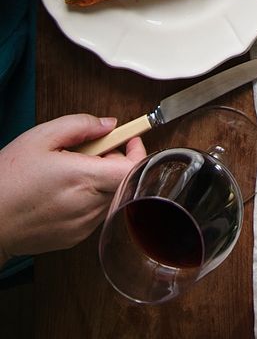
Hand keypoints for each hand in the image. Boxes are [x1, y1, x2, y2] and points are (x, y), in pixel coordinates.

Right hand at [0, 114, 144, 266]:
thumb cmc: (7, 181)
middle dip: (117, 161)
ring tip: (74, 172)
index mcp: (84, 178)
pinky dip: (91, 198)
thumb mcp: (41, 137)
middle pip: (124, 180)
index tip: (131, 139)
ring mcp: (82, 225)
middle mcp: (88, 205)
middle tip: (94, 151)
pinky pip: (96, 212)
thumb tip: (108, 124)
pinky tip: (66, 191)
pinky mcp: (74, 238)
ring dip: (104, 180)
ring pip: (111, 196)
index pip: (133, 169)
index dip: (137, 152)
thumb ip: (81, 125)